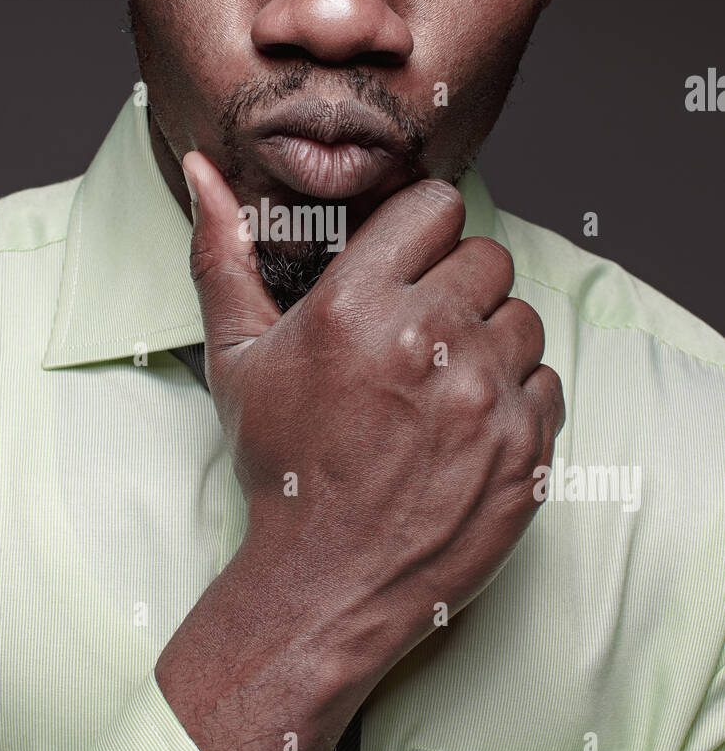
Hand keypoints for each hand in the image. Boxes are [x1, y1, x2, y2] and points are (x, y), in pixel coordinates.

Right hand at [183, 150, 563, 684]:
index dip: (423, 232)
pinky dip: (516, 398)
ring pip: (523, 318)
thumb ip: (221, 255)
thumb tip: (204, 171)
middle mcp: (427, 340)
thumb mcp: (236, 357)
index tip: (408, 262)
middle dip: (456, 285)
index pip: (438, 206)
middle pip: (488, 257)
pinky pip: (546, 381)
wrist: (327, 579)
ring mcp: (485, 395)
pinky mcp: (527, 446)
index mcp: (356, 305)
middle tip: (420, 333)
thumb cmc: (280, 466)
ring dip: (490, 341)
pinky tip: (467, 426)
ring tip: (443, 384)